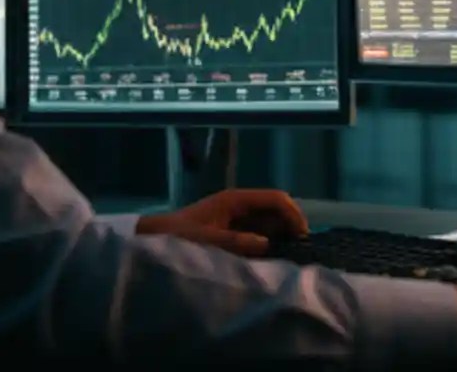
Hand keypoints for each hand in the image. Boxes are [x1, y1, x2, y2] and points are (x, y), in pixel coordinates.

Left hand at [135, 189, 309, 256]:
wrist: (154, 239)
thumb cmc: (178, 236)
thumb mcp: (206, 240)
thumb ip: (235, 241)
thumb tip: (266, 243)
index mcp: (235, 200)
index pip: (275, 199)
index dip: (293, 214)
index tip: (301, 237)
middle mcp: (240, 205)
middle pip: (277, 209)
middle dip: (291, 226)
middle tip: (299, 250)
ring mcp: (238, 217)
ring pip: (271, 222)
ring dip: (282, 235)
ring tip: (290, 256)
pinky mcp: (234, 230)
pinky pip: (259, 233)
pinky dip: (269, 242)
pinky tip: (272, 257)